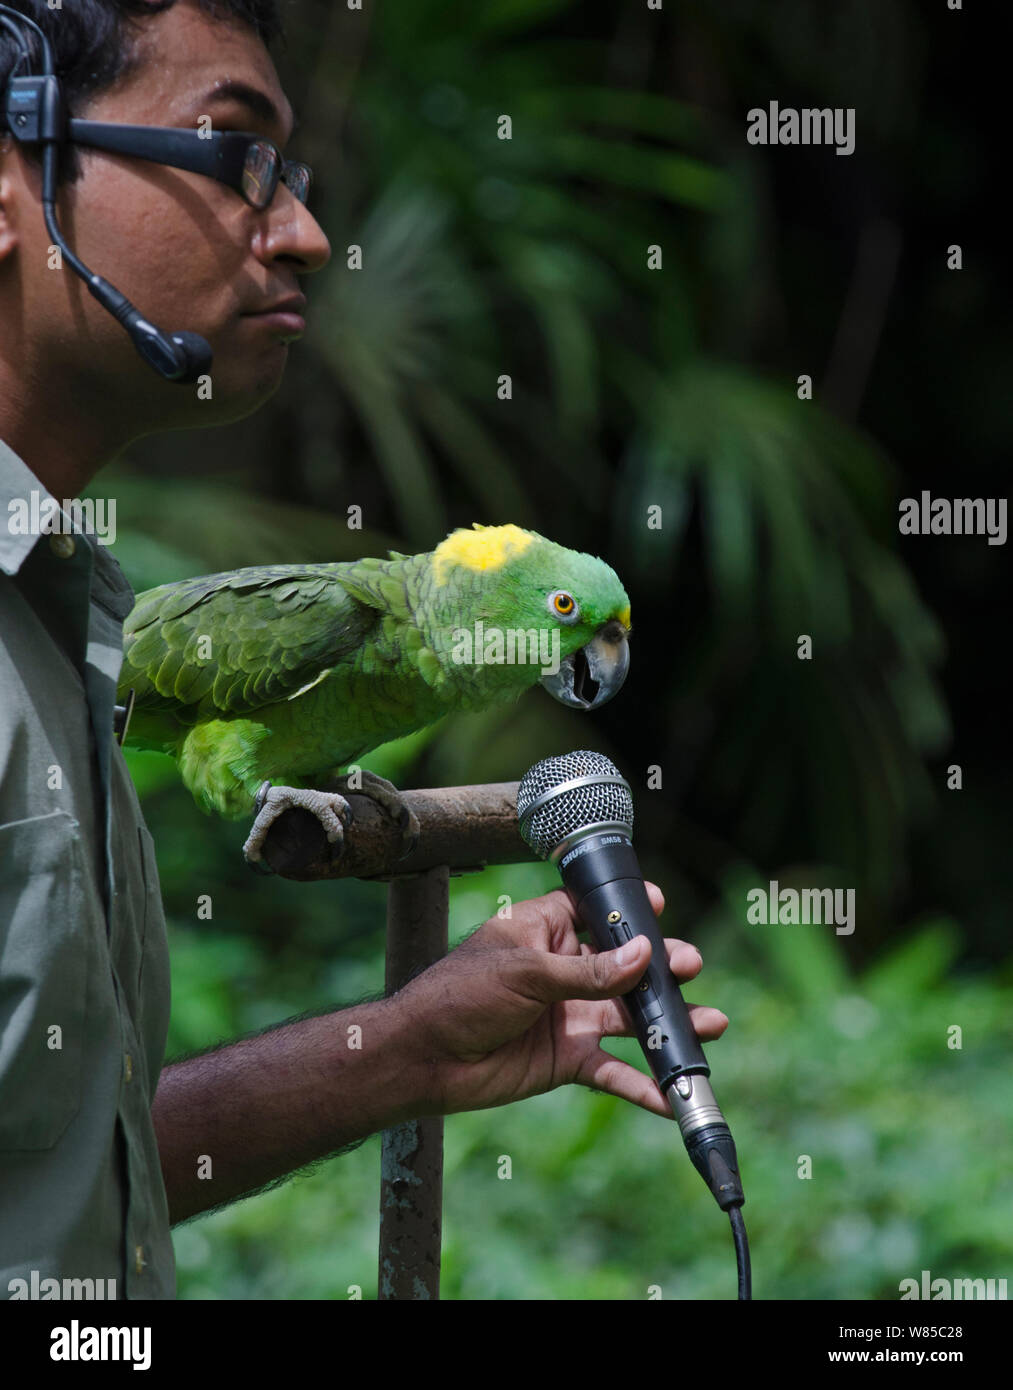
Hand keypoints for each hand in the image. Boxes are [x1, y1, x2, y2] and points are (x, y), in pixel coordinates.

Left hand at [390, 885, 727, 1119]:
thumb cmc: (460, 995)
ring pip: (629, 1018)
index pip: (592, 911)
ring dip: (667, 1024)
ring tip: (711, 1026)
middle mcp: (561, 971)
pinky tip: (670, 1097)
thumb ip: (589, 970)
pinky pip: (612, 1070)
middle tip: (691, 966)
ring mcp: (567, 1016)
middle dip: (661, 969)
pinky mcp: (566, 1059)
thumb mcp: (526, 971)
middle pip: (623, 967)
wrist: (424, 1058)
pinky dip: (641, 1084)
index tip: (658, 905)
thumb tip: (645, 955)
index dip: (625, 909)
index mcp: (542, 931)